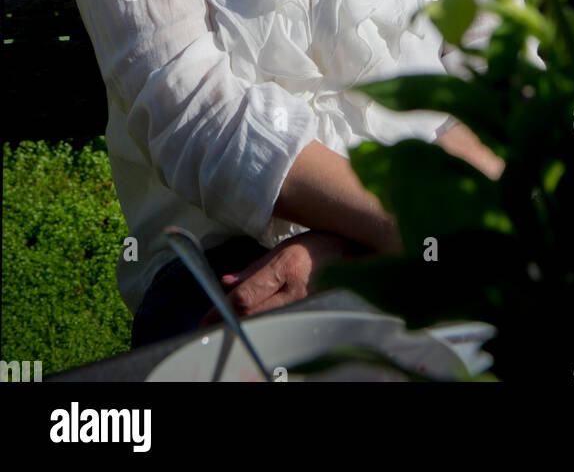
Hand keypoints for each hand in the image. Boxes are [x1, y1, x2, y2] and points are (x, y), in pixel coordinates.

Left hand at [197, 230, 369, 328]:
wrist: (366, 255)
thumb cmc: (325, 246)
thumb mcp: (288, 247)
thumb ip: (256, 267)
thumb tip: (225, 283)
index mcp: (288, 267)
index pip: (247, 296)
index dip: (222, 309)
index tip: (205, 319)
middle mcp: (297, 291)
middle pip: (254, 315)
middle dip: (229, 322)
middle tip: (209, 328)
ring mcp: (309, 308)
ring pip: (268, 323)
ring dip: (246, 326)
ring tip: (228, 329)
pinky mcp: (316, 317)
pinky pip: (284, 326)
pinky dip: (267, 328)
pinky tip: (258, 328)